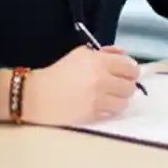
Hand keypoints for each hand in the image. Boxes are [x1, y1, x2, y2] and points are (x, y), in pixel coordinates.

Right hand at [24, 45, 141, 125]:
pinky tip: (101, 105)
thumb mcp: (82, 54)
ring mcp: (98, 99)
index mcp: (100, 62)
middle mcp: (102, 80)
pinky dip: (110, 109)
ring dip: (119, 99)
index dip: (130, 71)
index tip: (125, 73)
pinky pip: (112, 113)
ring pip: (125, 102)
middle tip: (117, 85)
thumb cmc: (59, 72)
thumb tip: (124, 55)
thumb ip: (106, 53)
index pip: (130, 67)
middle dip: (126, 85)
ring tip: (110, 97)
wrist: (36, 95)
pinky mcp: (92, 115)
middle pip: (130, 86)